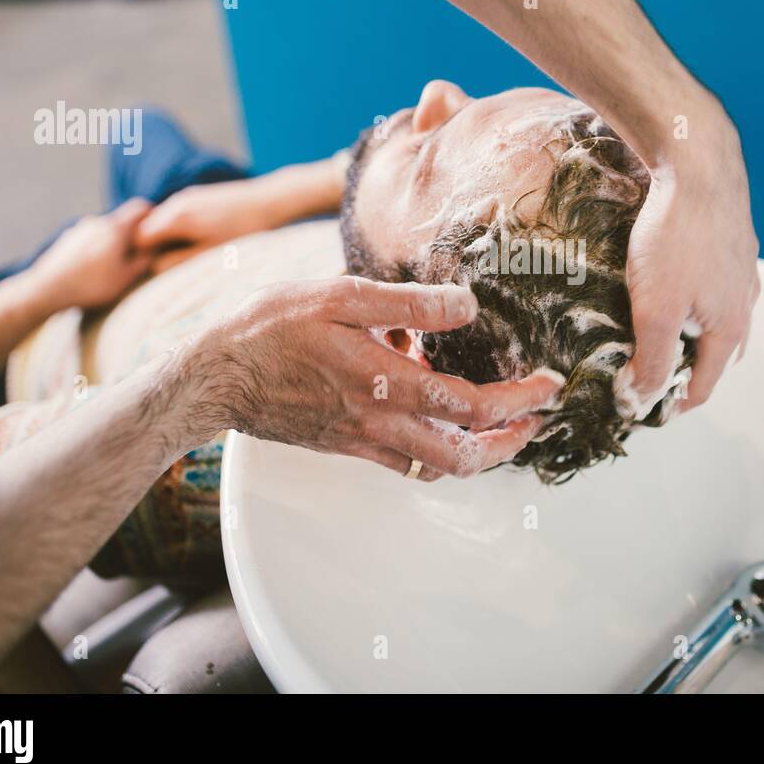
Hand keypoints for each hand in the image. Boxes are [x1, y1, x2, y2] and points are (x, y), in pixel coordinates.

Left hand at [26, 199, 154, 310]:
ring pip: (105, 230)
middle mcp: (97, 222)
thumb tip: (154, 249)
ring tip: (113, 266)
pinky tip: (93, 269)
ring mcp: (79, 229)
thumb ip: (144, 260)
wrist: (47, 290)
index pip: (140, 207)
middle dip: (133, 234)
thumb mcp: (126, 277)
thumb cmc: (91, 285)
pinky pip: (90, 238)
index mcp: (115, 227)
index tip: (158, 229)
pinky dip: (97, 248)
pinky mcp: (67, 239)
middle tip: (138, 254)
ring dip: (113, 242)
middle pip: (122, 220)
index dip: (153, 215)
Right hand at [134, 179, 278, 274]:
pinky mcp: (197, 195)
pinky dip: (178, 228)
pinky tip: (198, 239)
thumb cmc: (242, 232)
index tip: (153, 271)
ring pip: (162, 220)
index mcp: (175, 218)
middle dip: (152, 248)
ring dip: (166, 238)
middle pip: (146, 228)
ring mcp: (186, 196)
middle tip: (168, 266)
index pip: (138, 239)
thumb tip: (152, 268)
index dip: (142, 256)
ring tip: (186, 254)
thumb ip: (177, 261)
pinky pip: (176, 213)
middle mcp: (175, 203)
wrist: (269, 202)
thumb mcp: (208, 254)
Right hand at [186, 276, 562, 479]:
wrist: (213, 376)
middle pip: (464, 456)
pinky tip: (440, 420)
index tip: (550, 385)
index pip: (472, 406)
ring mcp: (363, 440)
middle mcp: (380, 422)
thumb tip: (466, 307)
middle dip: (512, 440)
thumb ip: (407, 304)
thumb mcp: (340, 297)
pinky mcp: (346, 445)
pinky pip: (404, 462)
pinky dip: (436, 449)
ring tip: (503, 426)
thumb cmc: (270, 327)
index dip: (520, 400)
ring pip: (437, 467)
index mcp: (386, 384)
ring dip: (479, 452)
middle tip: (539, 418)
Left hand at [618, 98, 758, 413]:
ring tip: (657, 330)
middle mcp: (744, 302)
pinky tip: (672, 281)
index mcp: (730, 328)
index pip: (703, 386)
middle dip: (683, 368)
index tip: (643, 408)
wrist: (698, 163)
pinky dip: (694, 295)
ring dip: (690, 331)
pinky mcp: (731, 241)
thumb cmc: (677, 236)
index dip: (671, 403)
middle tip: (646, 371)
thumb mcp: (655, 309)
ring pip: (718, 315)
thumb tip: (642, 400)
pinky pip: (714, 282)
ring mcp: (741, 269)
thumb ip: (651, 359)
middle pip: (715, 353)